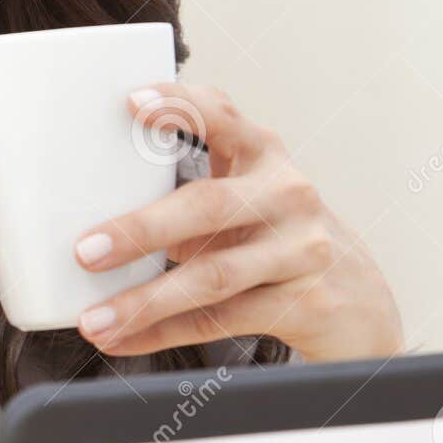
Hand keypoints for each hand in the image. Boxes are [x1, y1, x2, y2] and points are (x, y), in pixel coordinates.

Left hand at [72, 81, 403, 363]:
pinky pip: (223, 320)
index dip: (179, 105)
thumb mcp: (242, 199)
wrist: (357, 298)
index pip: (221, 115)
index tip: (132, 103)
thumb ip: (186, 192)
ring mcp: (301, 249)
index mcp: (263, 154)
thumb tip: (91, 216)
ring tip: (94, 319)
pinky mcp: (304, 301)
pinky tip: (125, 339)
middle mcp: (287, 193)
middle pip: (209, 205)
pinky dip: (165, 332)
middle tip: (85, 251)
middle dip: (140, 229)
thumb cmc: (274, 238)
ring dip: (146, 300)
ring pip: (214, 275)